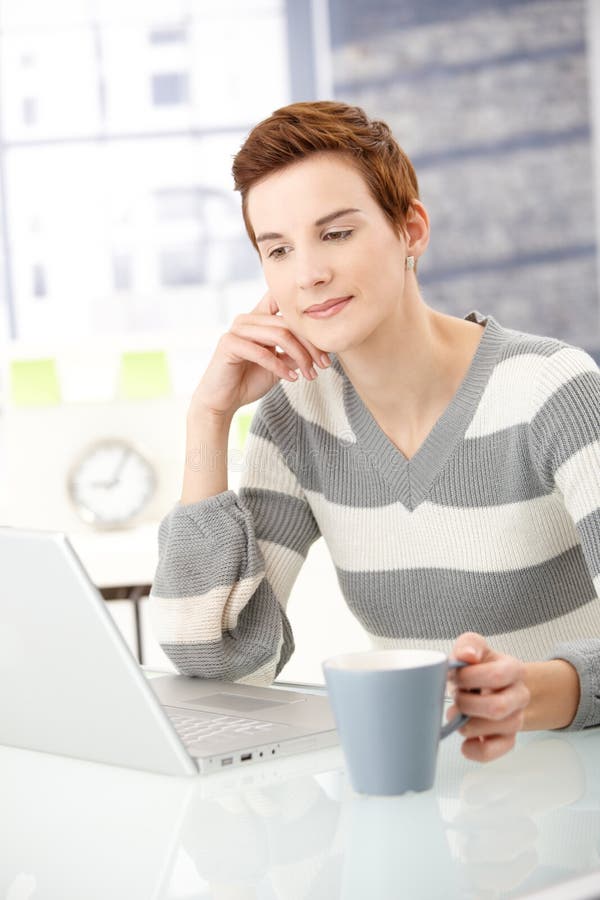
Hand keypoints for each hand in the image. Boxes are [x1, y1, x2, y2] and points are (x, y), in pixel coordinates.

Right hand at [190, 291, 329, 419]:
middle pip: (288, 323)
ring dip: (299, 356)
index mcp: (259, 318)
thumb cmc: (249, 381)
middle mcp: (247, 318)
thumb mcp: (280, 365)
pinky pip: (262, 352)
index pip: (284, 303)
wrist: (222, 401)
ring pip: (278, 334)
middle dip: (310, 345)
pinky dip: (280, 366)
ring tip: (310, 374)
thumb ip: (295, 353)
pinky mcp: (229, 343)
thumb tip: (321, 349)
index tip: (325, 345)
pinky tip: (292, 378)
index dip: (307, 319)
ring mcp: (237, 329)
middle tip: (324, 365)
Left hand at [447, 632, 529, 762]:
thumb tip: (466, 655)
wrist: (488, 686)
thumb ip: (469, 644)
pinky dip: (478, 750)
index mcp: (513, 669)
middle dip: (468, 705)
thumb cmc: (478, 667)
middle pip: (498, 708)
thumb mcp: (473, 647)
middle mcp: (520, 695)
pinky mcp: (508, 738)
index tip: (455, 676)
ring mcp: (516, 718)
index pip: (496, 676)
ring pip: (498, 730)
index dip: (469, 678)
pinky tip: (466, 743)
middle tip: (456, 699)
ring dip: (469, 726)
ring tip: (458, 716)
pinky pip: (497, 750)